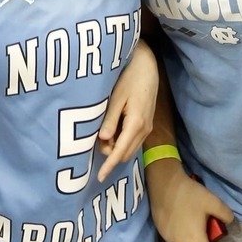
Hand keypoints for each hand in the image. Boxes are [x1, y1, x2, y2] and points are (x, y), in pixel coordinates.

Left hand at [96, 39, 156, 181]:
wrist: (147, 64)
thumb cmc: (129, 77)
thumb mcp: (116, 97)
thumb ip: (110, 119)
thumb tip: (104, 140)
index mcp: (136, 124)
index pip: (120, 152)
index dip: (109, 166)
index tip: (99, 177)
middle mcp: (144, 129)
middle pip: (125, 153)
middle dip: (110, 155)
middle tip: (94, 143)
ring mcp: (147, 127)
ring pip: (129, 148)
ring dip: (115, 148)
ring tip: (101, 135)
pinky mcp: (146, 122)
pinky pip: (132, 140)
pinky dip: (121, 141)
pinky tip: (111, 130)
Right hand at [147, 160, 235, 241]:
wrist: (164, 184)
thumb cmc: (189, 194)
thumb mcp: (213, 201)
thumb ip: (226, 214)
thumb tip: (228, 221)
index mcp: (195, 241)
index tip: (216, 241)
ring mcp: (170, 240)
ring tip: (195, 230)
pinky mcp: (162, 233)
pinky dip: (183, 241)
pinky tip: (184, 223)